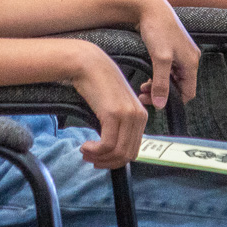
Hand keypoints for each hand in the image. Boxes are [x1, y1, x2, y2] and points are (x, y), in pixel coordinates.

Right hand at [71, 45, 147, 169]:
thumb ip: (119, 125)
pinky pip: (107, 145)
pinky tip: (85, 146)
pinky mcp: (114, 114)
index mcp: (141, 115)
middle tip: (90, 159)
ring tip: (85, 152)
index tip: (100, 160)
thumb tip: (112, 151)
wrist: (89, 64)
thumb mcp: (114, 106)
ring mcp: (128, 115)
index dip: (116, 160)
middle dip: (107, 162)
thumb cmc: (98, 84)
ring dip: (99, 158)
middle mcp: (139, 115)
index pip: (134, 150)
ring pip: (118, 152)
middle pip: (127, 154)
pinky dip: (95, 151)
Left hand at [133, 0, 200, 108]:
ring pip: (172, 78)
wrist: (150, 6)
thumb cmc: (158, 29)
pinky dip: (158, 75)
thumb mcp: (160, 58)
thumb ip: (161, 83)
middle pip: (180, 86)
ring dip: (159, 85)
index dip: (173, 101)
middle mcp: (189, 58)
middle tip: (144, 96)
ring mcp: (181, 53)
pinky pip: (168, 69)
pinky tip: (146, 77)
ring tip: (142, 88)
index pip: (188, 92)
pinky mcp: (171, 48)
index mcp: (191, 62)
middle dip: (163, 93)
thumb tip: (161, 105)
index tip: (155, 103)